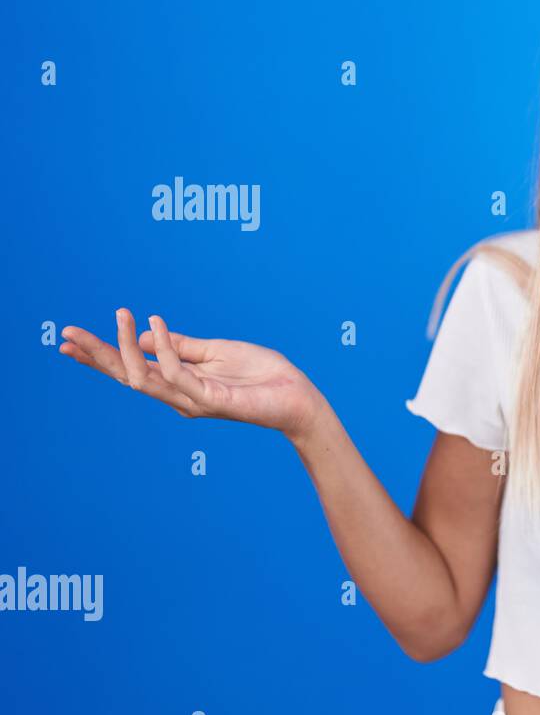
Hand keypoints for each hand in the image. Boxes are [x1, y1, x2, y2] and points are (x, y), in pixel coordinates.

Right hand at [59, 308, 324, 439]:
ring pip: (144, 377)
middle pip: (126, 375)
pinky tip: (154, 324)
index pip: (130, 368)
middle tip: (67, 335)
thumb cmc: (261, 374)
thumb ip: (182, 345)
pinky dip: (162, 348)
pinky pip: (177, 374)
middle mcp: (179, 395)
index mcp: (179, 383)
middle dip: (96, 356)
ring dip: (125, 347)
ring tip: (119, 314)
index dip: (100, 355)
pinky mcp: (211, 400)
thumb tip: (143, 334)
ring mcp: (193, 400)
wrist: (297, 395)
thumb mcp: (217, 351)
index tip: (69, 339)